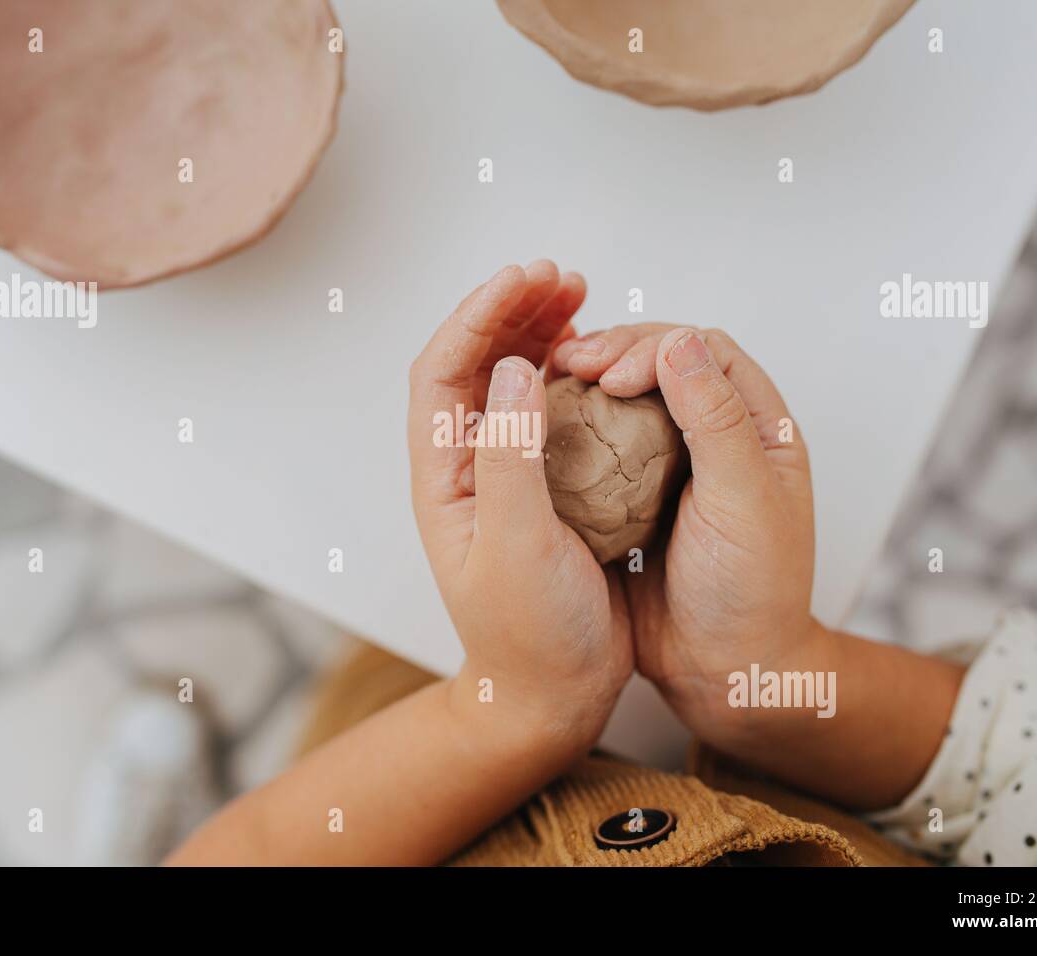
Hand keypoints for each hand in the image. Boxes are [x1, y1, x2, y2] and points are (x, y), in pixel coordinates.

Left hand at [408, 262, 633, 758]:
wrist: (553, 695)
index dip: (479, 316)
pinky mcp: (547, 485)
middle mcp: (469, 466)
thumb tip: (511, 370)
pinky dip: (568, 374)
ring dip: (537, 332)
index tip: (526, 278)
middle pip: (474, 364)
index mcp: (445, 477)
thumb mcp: (517, 544)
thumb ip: (511, 455)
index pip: (443, 373)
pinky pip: (549, 411)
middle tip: (560, 276)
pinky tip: (593, 357)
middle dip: (511, 310)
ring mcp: (507, 473)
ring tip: (578, 296)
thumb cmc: (530, 635)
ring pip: (510, 380)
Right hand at [551, 324, 816, 744]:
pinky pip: (600, 446)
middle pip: (663, 364)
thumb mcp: (743, 502)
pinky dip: (573, 428)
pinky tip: (543, 425)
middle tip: (571, 364)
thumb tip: (681, 341)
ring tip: (552, 381)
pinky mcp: (632, 498)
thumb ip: (716, 421)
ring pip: (627, 400)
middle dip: (615, 353)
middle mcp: (716, 438)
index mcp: (758, 430)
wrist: (725, 672)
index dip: (657, 348)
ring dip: (589, 384)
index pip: (708, 354)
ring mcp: (671, 467)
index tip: (614, 375)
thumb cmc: (752, 594)